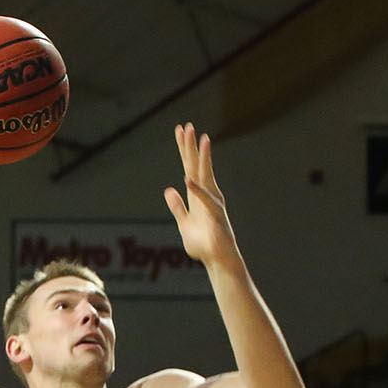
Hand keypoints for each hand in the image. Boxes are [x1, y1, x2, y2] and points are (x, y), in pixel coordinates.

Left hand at [162, 123, 238, 267]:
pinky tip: (187, 179)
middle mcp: (207, 195)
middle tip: (187, 126)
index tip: (180, 130)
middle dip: (192, 146)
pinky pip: (206, 201)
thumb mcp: (184, 224)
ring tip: (201, 140)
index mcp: (197, 195)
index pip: (190, 167)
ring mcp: (213, 204)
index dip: (185, 149)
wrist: (218, 262)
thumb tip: (169, 190)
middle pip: (197, 166)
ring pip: (206, 177)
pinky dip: (197, 190)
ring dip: (203, 159)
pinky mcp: (216, 217)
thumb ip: (177, 207)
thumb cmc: (204, 245)